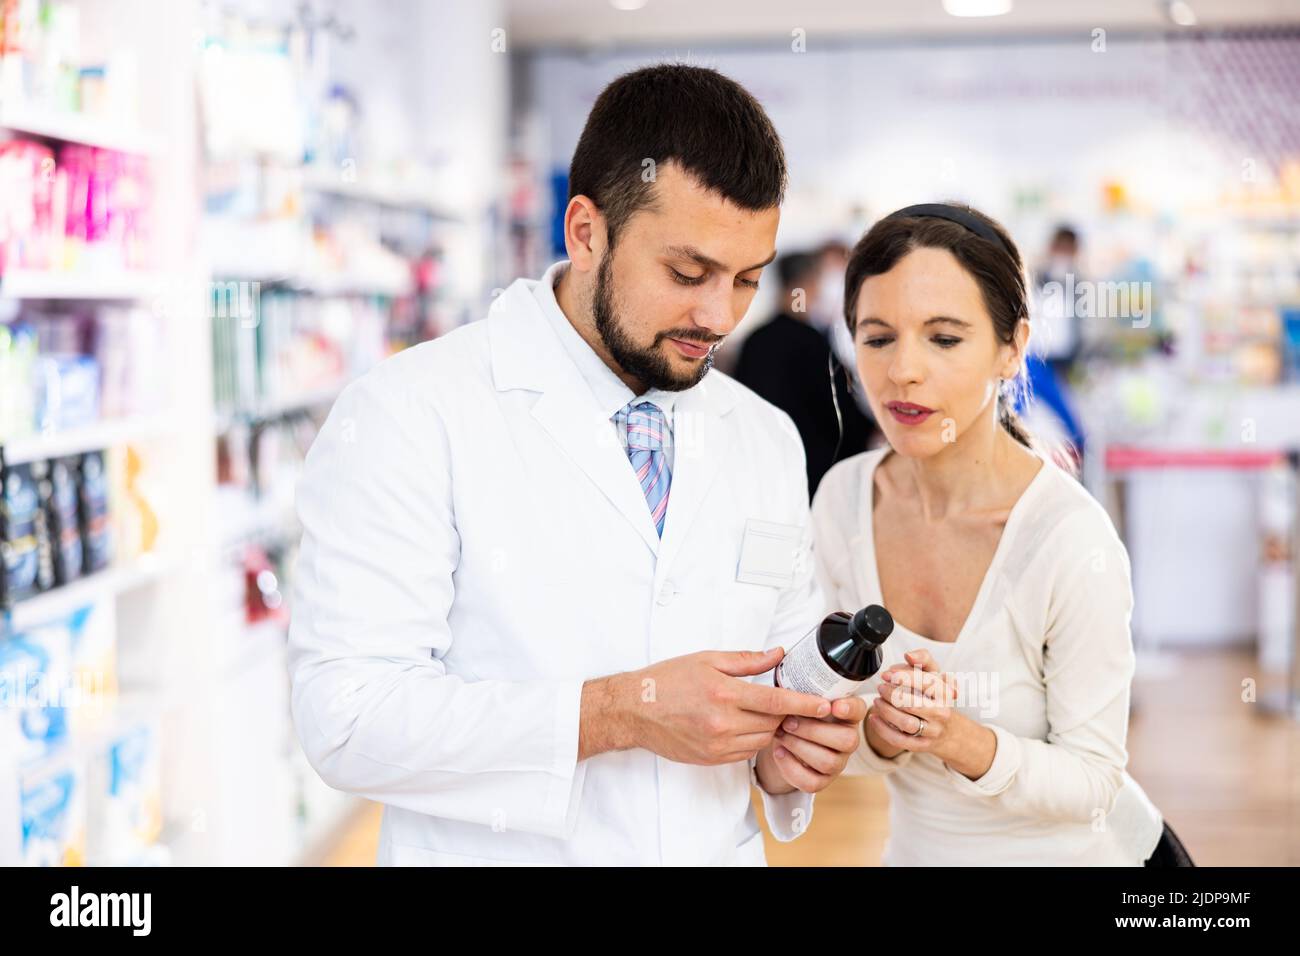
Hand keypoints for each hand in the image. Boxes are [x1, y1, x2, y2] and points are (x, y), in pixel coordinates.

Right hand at [617, 648, 832, 765]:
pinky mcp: (712, 758)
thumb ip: (747, 659)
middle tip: (790, 701)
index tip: (824, 705)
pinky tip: (744, 724)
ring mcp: (717, 745)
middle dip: (786, 712)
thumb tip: (777, 654)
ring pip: (762, 739)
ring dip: (770, 726)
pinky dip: (753, 739)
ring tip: (764, 711)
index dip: (804, 704)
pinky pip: (746, 752)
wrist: (635, 710)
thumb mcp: (707, 659)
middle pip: (773, 722)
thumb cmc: (668, 680)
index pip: (775, 700)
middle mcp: (723, 723)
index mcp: (724, 694)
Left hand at [756, 694, 868, 793]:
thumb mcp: (800, 697)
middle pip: (846, 740)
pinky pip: (812, 782)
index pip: (858, 710)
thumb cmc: (796, 712)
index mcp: (846, 714)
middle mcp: (848, 739)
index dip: (850, 709)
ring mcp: (838, 762)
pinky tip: (779, 752)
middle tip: (788, 722)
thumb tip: (785, 673)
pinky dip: (791, 767)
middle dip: (813, 731)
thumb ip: (801, 689)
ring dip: (799, 747)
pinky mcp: (823, 780)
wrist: (785, 736)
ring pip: (828, 762)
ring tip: (780, 735)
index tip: (835, 706)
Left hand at [869, 648, 994, 779]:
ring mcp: (933, 731)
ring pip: (906, 723)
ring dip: (886, 711)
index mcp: (945, 692)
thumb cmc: (934, 695)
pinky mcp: (922, 745)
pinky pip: (900, 740)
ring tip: (877, 701)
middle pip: (913, 704)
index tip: (887, 674)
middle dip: (891, 694)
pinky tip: (874, 718)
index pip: (926, 683)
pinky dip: (883, 730)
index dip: (904, 677)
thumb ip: (923, 659)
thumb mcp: (934, 674)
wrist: (947, 729)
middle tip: (880, 687)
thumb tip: (908, 655)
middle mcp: (942, 712)